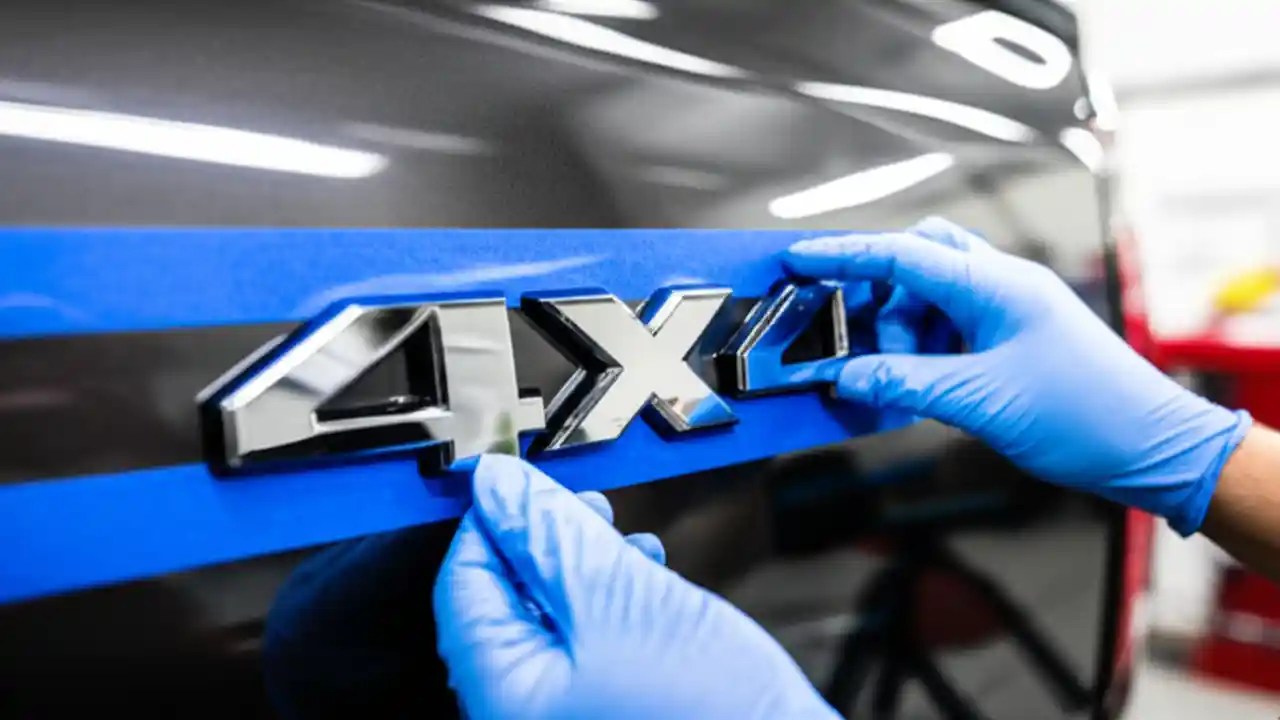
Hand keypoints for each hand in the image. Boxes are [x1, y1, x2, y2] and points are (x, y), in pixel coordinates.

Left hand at [433, 455, 837, 719]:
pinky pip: (586, 648)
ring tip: (623, 537)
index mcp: (503, 692)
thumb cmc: (711, 712)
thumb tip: (496, 485)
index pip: (461, 585)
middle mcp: (524, 710)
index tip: (521, 477)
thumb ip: (549, 536)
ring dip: (582, 566)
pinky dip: (609, 604)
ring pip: (550, 620)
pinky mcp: (608, 712)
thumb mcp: (620, 598)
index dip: (491, 518)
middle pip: (505, 602)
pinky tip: (645, 581)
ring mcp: (568, 714)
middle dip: (545, 539)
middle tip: (583, 502)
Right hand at [784, 217, 1250, 534]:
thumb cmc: (1085, 416)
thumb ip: (904, 381)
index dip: (844, 255)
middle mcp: (1001, 284)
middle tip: (858, 342)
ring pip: (931, 296)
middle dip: (879, 297)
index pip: (902, 254)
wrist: (1152, 448)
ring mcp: (1009, 308)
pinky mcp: (1013, 336)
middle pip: (916, 261)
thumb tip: (843, 374)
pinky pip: (951, 327)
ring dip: (903, 331)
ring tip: (900, 377)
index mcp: (995, 283)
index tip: (799, 259)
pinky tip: (921, 383)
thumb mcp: (979, 401)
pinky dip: (925, 349)